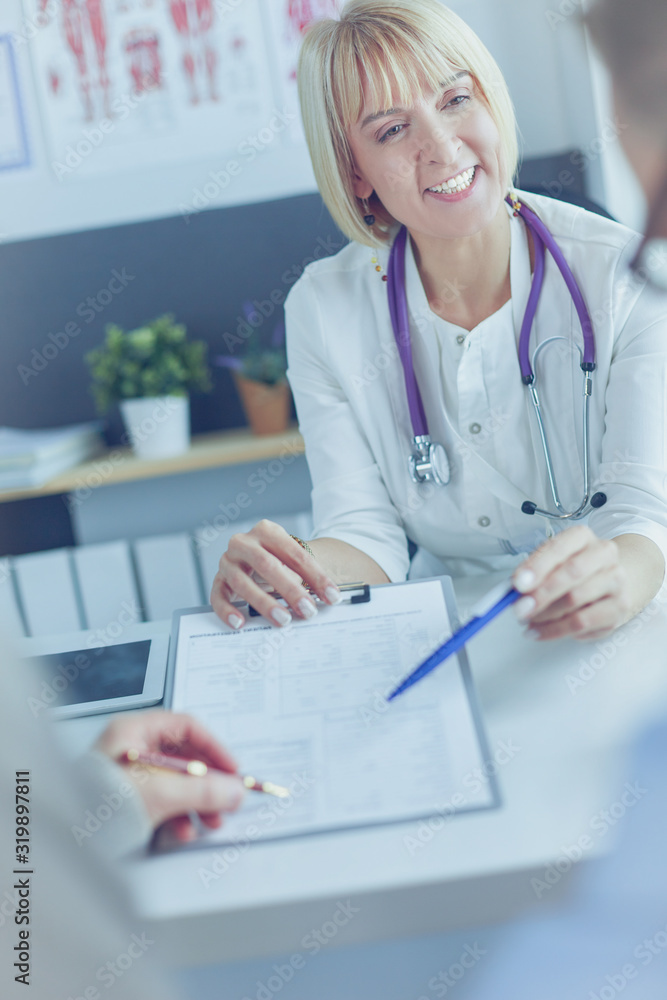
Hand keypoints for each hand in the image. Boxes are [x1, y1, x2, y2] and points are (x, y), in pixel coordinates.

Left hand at [94, 710, 244, 841]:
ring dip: (198, 802)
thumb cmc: (98, 804)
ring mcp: (128, 774)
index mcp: (133, 731)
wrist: (69, 839)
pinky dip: (178, 815)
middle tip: (225, 798)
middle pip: (184, 757)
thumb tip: (233, 790)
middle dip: (208, 782)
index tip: (231, 769)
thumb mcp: (160, 793)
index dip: (214, 747)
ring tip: (210, 820)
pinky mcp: (127, 799)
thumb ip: (203, 791)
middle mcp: (130, 748)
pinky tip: (184, 831)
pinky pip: (163, 800)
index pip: (186, 727)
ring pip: (176, 781)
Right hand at [210, 519, 341, 629]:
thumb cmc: (280, 561)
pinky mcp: (218, 580)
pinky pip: (218, 596)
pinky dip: (227, 611)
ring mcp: (228, 561)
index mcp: (267, 531)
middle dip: (290, 590)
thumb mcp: (294, 562)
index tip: (332, 596)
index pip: (295, 554)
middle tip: (308, 610)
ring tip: (283, 620)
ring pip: (243, 583)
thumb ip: (309, 577)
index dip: (316, 576)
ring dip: (265, 603)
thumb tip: (330, 598)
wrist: (258, 559)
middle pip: (267, 565)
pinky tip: (240, 623)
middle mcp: (243, 542)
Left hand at [510, 525, 631, 640]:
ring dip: (545, 614)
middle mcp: (603, 554)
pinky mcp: (619, 607)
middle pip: (572, 572)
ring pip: (576, 599)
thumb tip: (513, 590)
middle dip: (541, 593)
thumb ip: (532, 573)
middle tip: (520, 607)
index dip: (537, 566)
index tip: (518, 583)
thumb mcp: (550, 563)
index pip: (559, 547)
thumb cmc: (574, 572)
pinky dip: (555, 630)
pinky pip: (582, 622)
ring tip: (528, 619)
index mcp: (582, 537)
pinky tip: (540, 631)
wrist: (610, 583)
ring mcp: (615, 580)